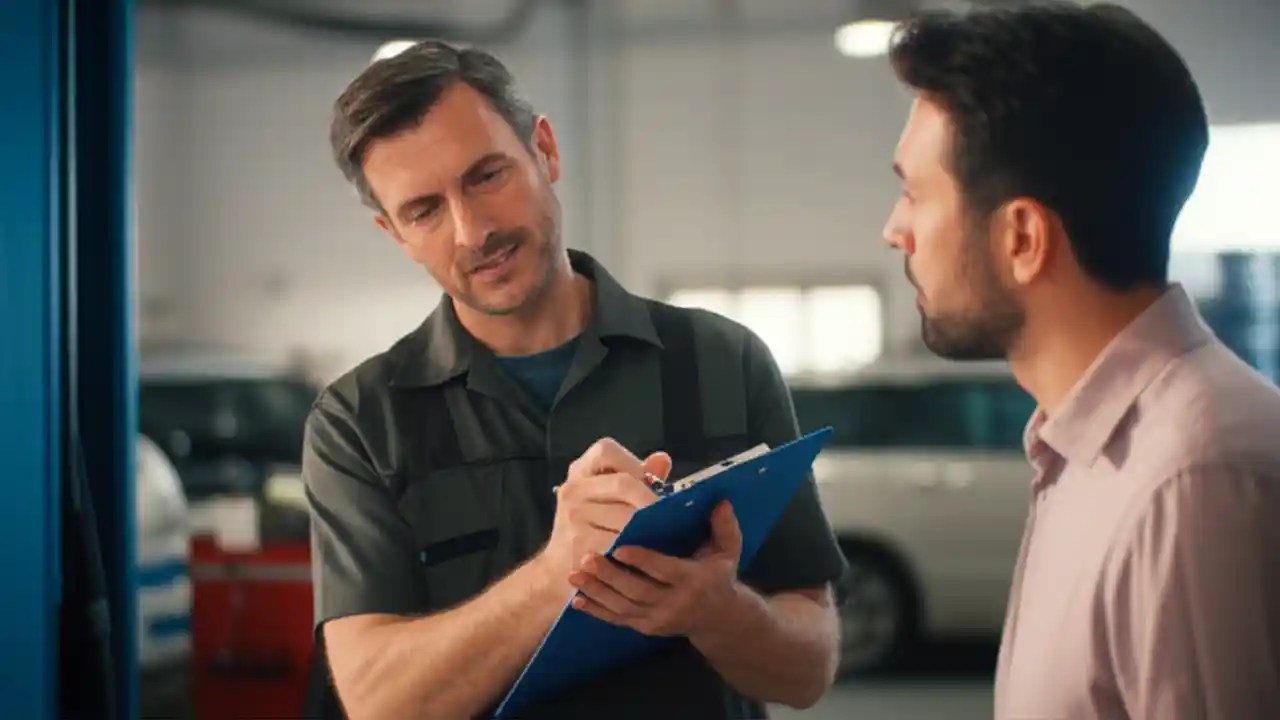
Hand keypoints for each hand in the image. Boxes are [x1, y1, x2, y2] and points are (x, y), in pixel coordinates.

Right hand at [538, 438, 671, 587]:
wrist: (557, 568)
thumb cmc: (589, 527)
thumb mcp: (606, 497)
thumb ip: (637, 477)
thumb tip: (662, 459)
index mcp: (580, 472)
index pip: (606, 451)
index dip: (633, 463)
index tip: (648, 481)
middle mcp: (573, 489)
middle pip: (623, 483)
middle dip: (650, 499)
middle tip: (670, 514)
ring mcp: (573, 516)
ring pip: (625, 516)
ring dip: (649, 526)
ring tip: (664, 533)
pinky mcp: (579, 543)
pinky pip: (619, 542)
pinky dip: (637, 546)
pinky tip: (646, 551)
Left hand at [568, 500, 743, 638]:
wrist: (718, 618)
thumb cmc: (719, 574)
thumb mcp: (728, 550)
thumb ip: (725, 526)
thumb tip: (721, 501)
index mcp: (693, 580)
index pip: (664, 571)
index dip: (642, 561)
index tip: (618, 547)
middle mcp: (675, 603)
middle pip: (638, 591)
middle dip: (611, 576)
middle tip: (586, 558)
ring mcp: (658, 619)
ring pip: (624, 607)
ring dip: (597, 592)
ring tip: (575, 575)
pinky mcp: (646, 628)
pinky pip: (619, 620)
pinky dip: (597, 611)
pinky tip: (577, 600)